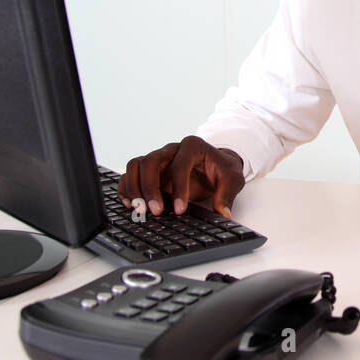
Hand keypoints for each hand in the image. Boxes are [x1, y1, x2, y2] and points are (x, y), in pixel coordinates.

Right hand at [117, 135, 244, 217]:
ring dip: (134, 187)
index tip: (180, 209)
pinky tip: (130, 204)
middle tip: (156, 211)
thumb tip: (223, 213)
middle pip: (151, 161)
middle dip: (150, 188)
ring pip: (136, 165)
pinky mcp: (149, 170)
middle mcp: (171, 149)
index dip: (179, 187)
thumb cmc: (223, 169)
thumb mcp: (233, 179)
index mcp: (193, 146)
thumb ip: (227, 194)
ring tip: (138, 209)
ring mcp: (158, 159)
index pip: (180, 164)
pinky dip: (127, 188)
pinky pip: (131, 174)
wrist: (217, 165)